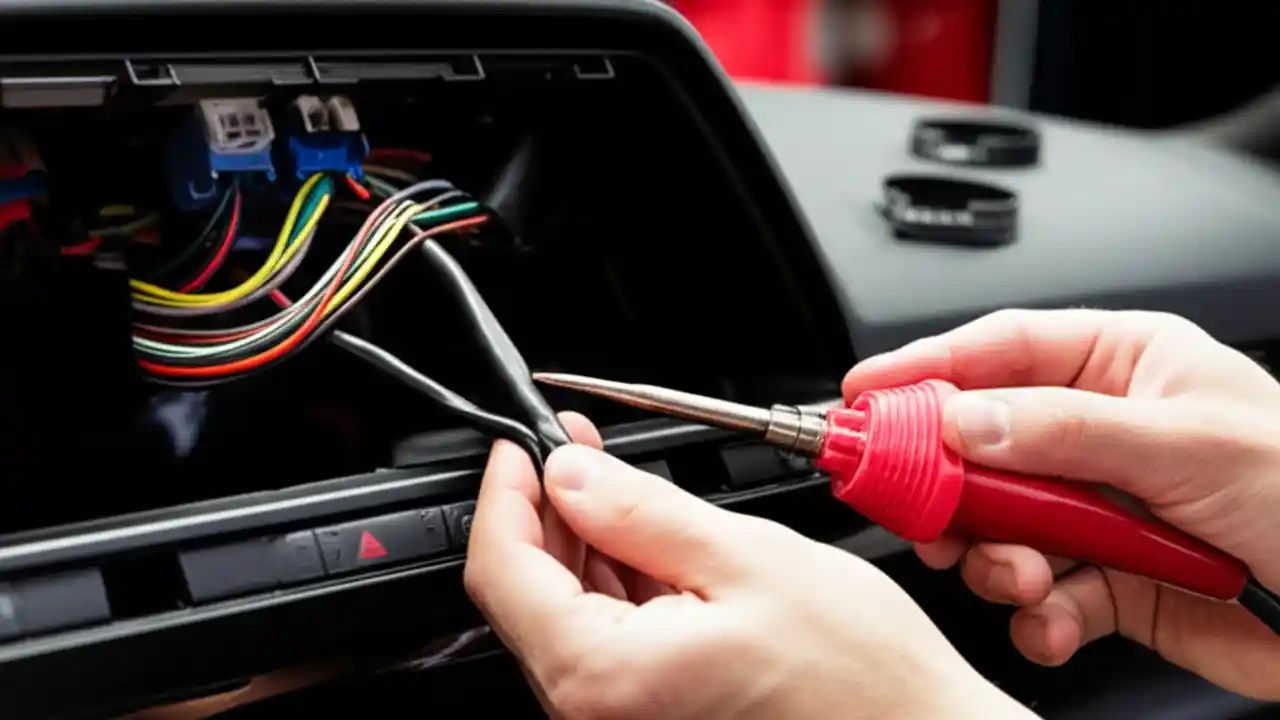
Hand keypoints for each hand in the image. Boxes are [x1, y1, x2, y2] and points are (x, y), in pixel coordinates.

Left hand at [465, 413, 1032, 718]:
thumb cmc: (857, 675)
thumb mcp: (744, 559)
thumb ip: (640, 512)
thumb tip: (567, 473)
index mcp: (604, 676)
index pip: (502, 571)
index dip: (503, 493)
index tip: (521, 443)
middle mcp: (598, 712)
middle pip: (526, 591)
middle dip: (544, 506)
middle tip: (572, 444)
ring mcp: (624, 716)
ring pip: (563, 611)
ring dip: (577, 537)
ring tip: (606, 476)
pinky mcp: (652, 711)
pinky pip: (605, 637)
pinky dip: (612, 578)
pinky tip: (639, 534)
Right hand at [843, 309, 1279, 699]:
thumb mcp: (1185, 444)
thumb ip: (1063, 431)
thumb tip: (964, 421)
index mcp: (1122, 366)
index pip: (1001, 351)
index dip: (925, 368)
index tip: (865, 394)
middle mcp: (1098, 434)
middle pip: (980, 446)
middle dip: (949, 486)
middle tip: (924, 511)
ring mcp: (1097, 510)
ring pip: (998, 526)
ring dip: (996, 558)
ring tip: (1023, 575)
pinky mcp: (1106, 580)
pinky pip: (1039, 594)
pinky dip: (1037, 615)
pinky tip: (1058, 618)